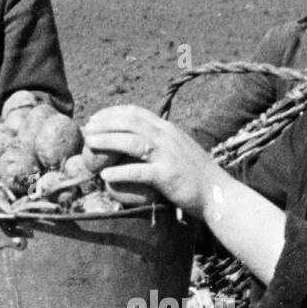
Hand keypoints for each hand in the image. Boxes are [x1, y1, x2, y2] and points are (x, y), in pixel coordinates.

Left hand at [82, 104, 222, 214]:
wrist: (220, 195)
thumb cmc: (196, 176)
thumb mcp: (177, 151)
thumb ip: (159, 143)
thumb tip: (134, 142)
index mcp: (168, 129)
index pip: (136, 112)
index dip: (112, 112)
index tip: (95, 118)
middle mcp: (168, 137)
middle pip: (129, 123)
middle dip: (104, 123)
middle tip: (86, 130)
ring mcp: (168, 155)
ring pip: (131, 142)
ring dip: (106, 141)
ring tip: (89, 145)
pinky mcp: (168, 176)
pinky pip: (139, 172)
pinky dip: (120, 172)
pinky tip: (105, 175)